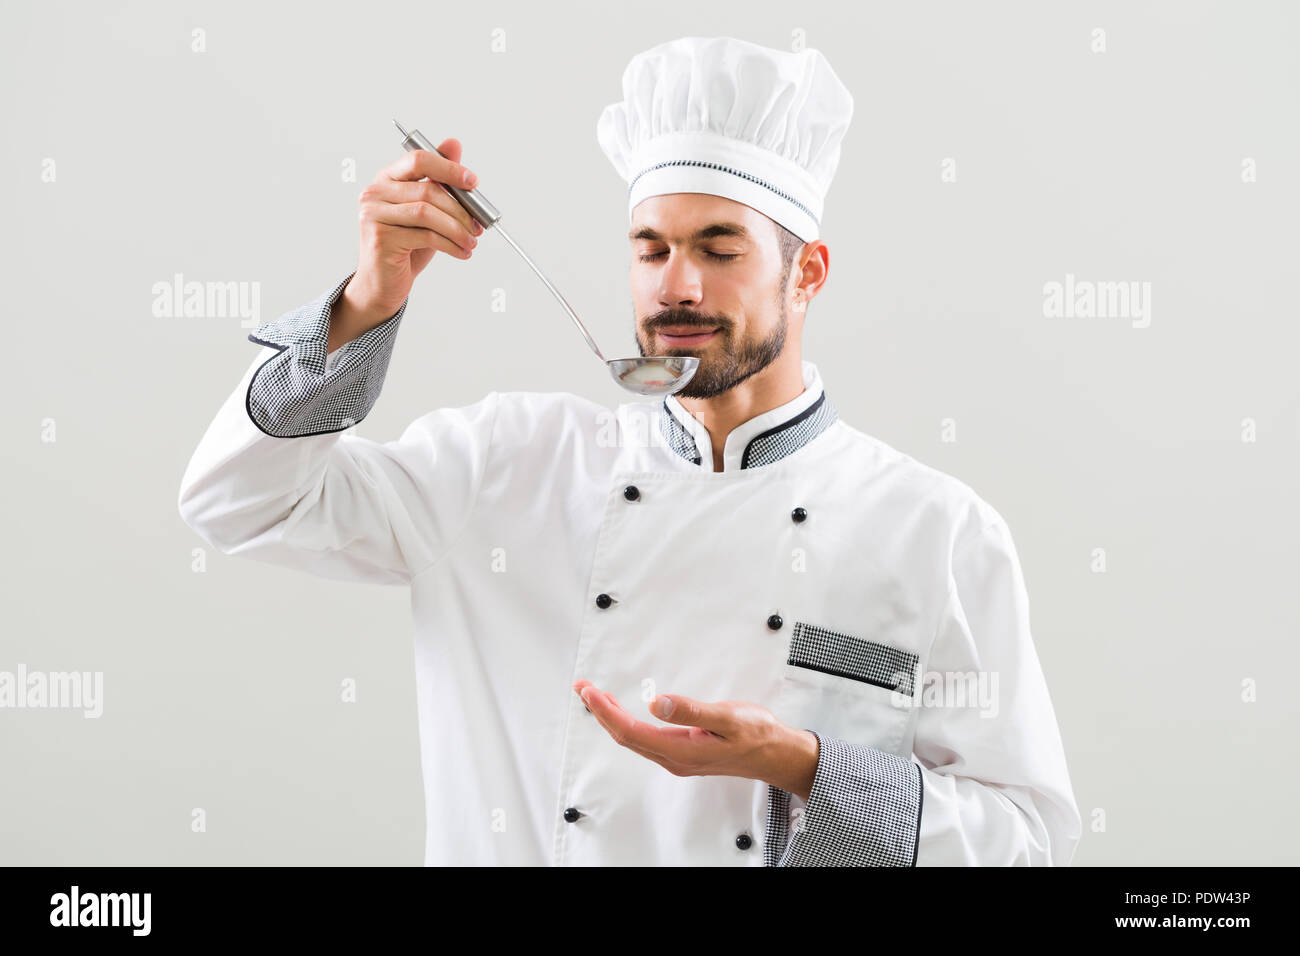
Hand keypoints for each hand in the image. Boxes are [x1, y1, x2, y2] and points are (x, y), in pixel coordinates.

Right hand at [333, 140, 484, 342]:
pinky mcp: (380, 239)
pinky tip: (462, 252)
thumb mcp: (427, 211)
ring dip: (457, 229)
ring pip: (427, 214)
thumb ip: (438, 180)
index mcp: (387, 179)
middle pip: (427, 191)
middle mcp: (375, 193)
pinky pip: (425, 236)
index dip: (448, 168)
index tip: (473, 182)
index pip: (418, 160)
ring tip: (472, 242)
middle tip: (479, 225)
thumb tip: (454, 144)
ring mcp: (373, 215)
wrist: (383, 282)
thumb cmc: (406, 245)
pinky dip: (450, 245)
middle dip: (460, 209)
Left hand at [572, 679, 819, 800]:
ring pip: (633, 739)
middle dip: (600, 712)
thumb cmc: (756, 734)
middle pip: (625, 737)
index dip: (605, 712)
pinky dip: (627, 722)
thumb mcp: (727, 716)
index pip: (630, 731)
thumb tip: (655, 702)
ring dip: (611, 717)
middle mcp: (673, 758)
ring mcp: (677, 758)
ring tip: (594, 696)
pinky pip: (644, 739)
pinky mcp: (682, 753)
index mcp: (680, 750)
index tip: (588, 692)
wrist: (775, 755)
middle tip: (582, 687)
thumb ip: (690, 710)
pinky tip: (623, 711)